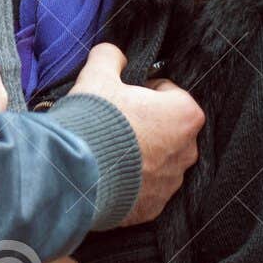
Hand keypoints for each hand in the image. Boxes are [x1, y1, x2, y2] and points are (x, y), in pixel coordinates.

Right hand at [65, 43, 203, 226]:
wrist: (75, 173)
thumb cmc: (94, 120)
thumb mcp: (97, 75)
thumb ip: (110, 57)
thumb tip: (114, 55)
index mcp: (184, 115)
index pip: (170, 93)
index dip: (145, 91)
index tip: (126, 95)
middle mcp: (186, 152)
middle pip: (167, 129)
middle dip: (147, 124)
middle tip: (115, 121)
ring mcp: (171, 183)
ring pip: (158, 160)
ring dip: (140, 154)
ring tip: (108, 149)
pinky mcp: (153, 207)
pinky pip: (145, 188)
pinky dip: (130, 180)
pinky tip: (108, 172)